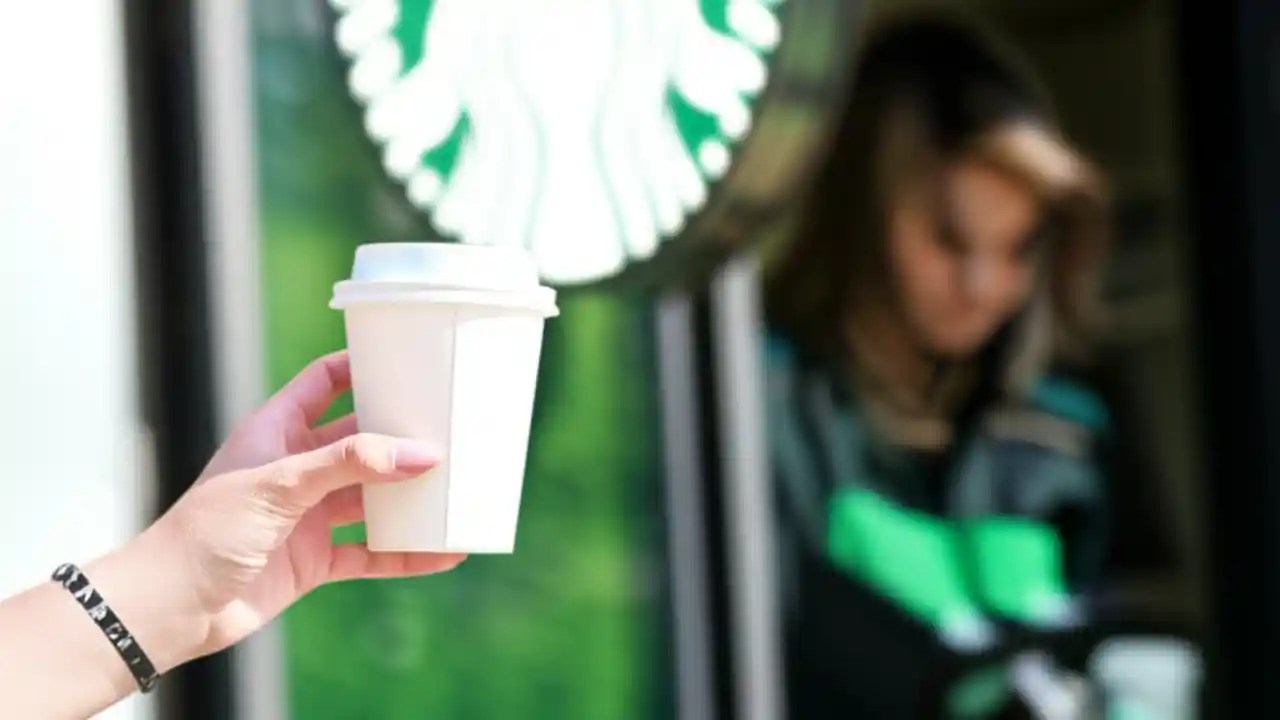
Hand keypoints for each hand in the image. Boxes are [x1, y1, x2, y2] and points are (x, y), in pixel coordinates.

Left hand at [134, 352, 465, 666]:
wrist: (171, 609)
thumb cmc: (206, 531)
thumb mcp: (281, 482)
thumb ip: (350, 463)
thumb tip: (420, 453)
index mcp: (277, 430)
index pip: (325, 381)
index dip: (363, 366)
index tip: (410, 358)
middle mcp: (297, 467)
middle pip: (361, 439)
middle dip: (403, 435)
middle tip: (452, 426)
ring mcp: (307, 514)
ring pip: (373, 497)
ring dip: (411, 496)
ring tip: (459, 486)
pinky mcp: (315, 559)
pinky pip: (372, 552)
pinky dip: (407, 554)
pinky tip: (444, 553)